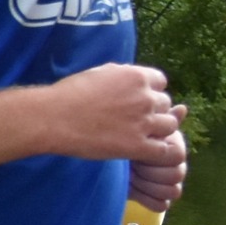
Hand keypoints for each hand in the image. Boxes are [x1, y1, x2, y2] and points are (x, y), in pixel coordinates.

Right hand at [51, 62, 186, 163]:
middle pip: (165, 103)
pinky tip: (144, 151)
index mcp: (136, 76)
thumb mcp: (101, 72)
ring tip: (143, 135)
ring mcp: (143, 122)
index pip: (161, 82)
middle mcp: (145, 97)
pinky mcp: (137, 146)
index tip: (139, 101)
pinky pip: (163, 150)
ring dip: (159, 130)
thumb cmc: (71, 93)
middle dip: (154, 111)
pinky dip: (158, 151)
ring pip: (170, 126)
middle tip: (137, 120)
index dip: (151, 92)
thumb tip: (132, 76)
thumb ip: (123, 75)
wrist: (56, 117)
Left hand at [129, 138, 187, 211]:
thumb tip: (157, 135)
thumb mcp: (132, 136)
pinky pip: (161, 205)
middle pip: (177, 175)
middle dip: (148, 172)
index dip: (156, 157)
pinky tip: (131, 189)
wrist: (109, 158)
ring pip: (173, 191)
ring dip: (147, 185)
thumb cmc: (122, 143)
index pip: (178, 156)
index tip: (137, 154)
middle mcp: (178, 164)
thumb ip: (146, 135)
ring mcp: (172, 184)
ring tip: (129, 177)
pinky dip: (145, 200)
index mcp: (175, 144)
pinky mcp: (161, 200)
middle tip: (131, 167)